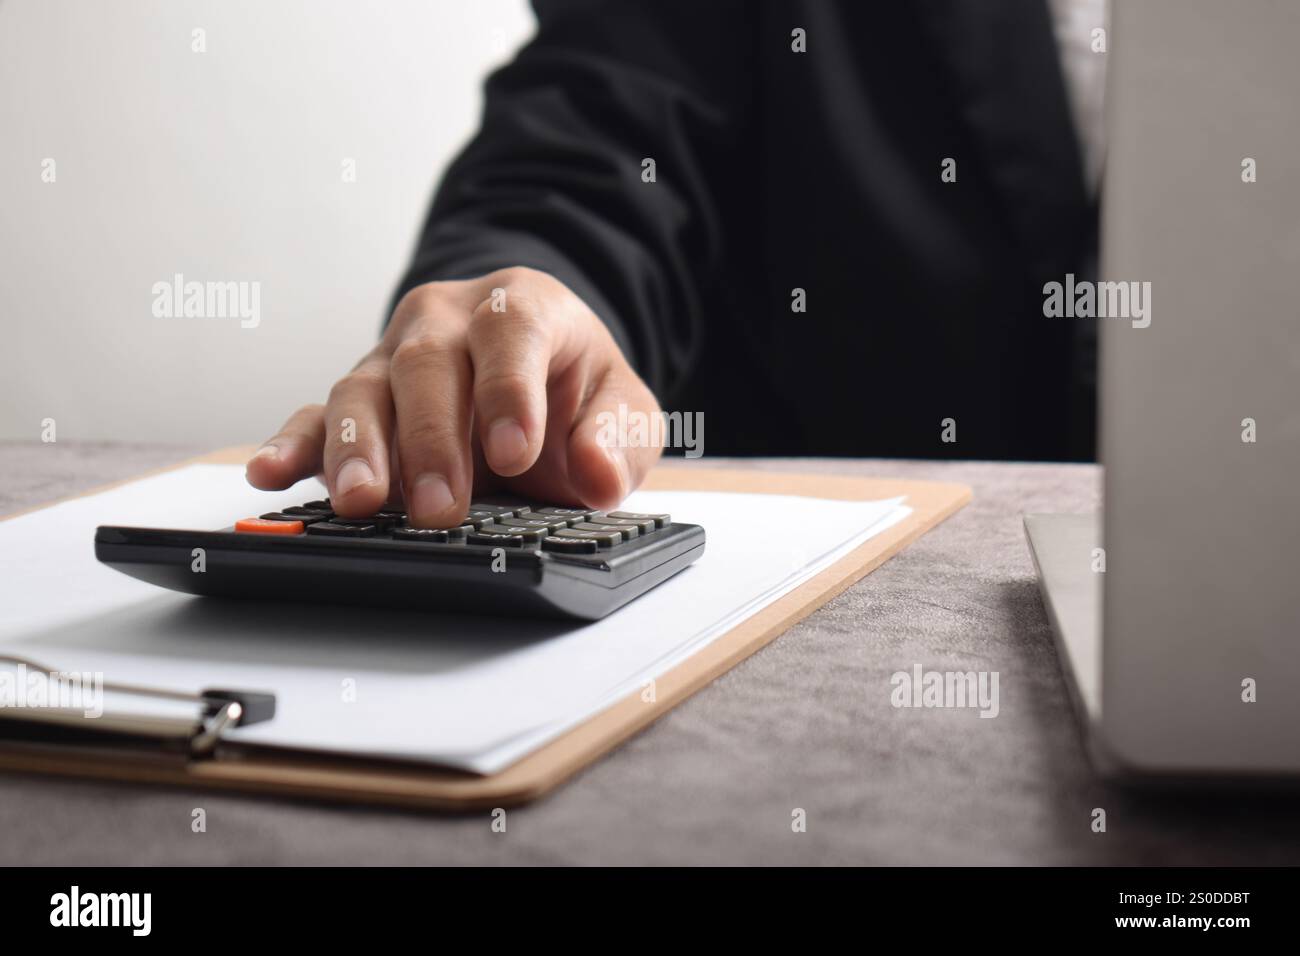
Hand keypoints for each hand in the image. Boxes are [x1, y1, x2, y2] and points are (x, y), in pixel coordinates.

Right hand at [245, 268, 661, 526]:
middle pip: (428, 366)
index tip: (514, 452)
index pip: (511, 335)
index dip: (508, 392)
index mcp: (522, 308)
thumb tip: (597, 472)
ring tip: (361, 502)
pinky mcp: (360, 399)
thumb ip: (618, 436)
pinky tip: (269, 473)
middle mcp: (447, 322)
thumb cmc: (576, 388)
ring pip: (363, 389)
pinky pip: (313, 415)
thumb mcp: (622, 408)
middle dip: (432, 440)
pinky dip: (292, 445)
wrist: (537, 374)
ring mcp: (394, 358)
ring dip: (358, 447)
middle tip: (441, 507)